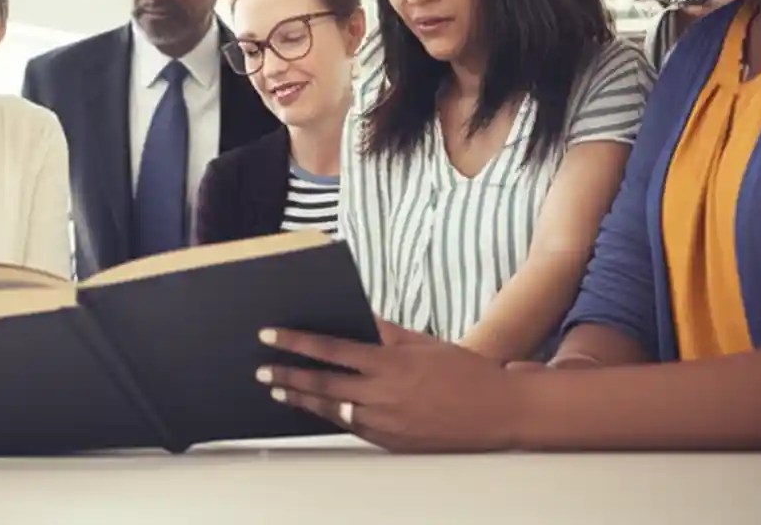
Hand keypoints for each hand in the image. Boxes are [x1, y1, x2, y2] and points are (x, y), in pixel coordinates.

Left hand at [257, 325, 520, 452]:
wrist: (500, 414)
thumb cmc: (464, 372)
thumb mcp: (424, 343)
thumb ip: (386, 332)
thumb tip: (357, 316)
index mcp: (390, 364)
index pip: (331, 350)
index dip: (296, 342)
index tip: (269, 336)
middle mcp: (383, 395)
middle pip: (322, 385)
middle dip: (287, 376)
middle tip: (260, 371)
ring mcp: (386, 424)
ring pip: (332, 410)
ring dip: (301, 400)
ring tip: (278, 391)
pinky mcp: (392, 444)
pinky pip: (352, 427)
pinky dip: (331, 416)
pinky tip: (316, 409)